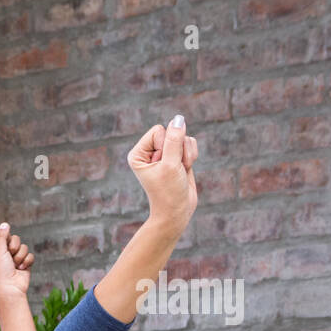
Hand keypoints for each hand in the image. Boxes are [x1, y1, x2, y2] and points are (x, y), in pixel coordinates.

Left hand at [0, 224, 34, 299]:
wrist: (11, 288)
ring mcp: (15, 258)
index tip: (4, 246)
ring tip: (15, 266)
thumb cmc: (1, 272)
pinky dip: (27, 262)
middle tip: (10, 257)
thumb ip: (2, 236)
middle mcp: (5, 252)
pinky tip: (21, 269)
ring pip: (24, 247)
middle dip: (15, 248)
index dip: (6, 238)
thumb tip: (4, 224)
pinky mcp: (24, 263)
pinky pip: (30, 255)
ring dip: (20, 257)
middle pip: (16, 239)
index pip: (3, 234)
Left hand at [128, 114, 197, 235]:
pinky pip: (190, 143)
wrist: (177, 211)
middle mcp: (149, 151)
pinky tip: (185, 169)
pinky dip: (192, 156)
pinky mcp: (176, 156)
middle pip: (172, 131)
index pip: (159, 130)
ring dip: (186, 154)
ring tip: (179, 171)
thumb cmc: (169, 192)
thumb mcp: (171, 165)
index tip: (163, 167)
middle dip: (179, 150)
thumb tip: (179, 118)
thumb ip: (174, 140)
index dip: (166, 147)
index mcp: (138, 153)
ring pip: (183, 137)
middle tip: (173, 170)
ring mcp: (163, 153)